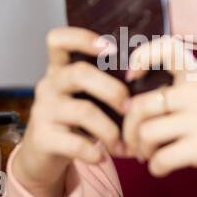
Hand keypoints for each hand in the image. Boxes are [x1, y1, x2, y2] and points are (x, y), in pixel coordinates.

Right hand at [11, 27, 131, 196]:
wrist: (42, 158)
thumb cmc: (74, 124)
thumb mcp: (84, 99)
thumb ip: (106, 87)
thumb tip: (153, 87)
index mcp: (60, 70)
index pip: (58, 40)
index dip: (82, 38)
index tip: (110, 48)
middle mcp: (48, 85)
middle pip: (79, 73)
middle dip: (112, 90)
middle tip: (130, 108)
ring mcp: (43, 111)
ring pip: (83, 110)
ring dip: (110, 130)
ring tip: (122, 145)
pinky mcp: (42, 138)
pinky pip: (75, 143)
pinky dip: (94, 152)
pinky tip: (102, 157)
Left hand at [121, 36, 196, 196]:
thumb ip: (173, 93)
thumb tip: (125, 104)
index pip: (167, 46)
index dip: (142, 56)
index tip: (132, 78)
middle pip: (140, 105)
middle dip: (129, 129)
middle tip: (134, 142)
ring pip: (146, 133)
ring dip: (142, 151)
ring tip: (150, 155)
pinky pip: (160, 159)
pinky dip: (155, 168)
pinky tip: (162, 168)